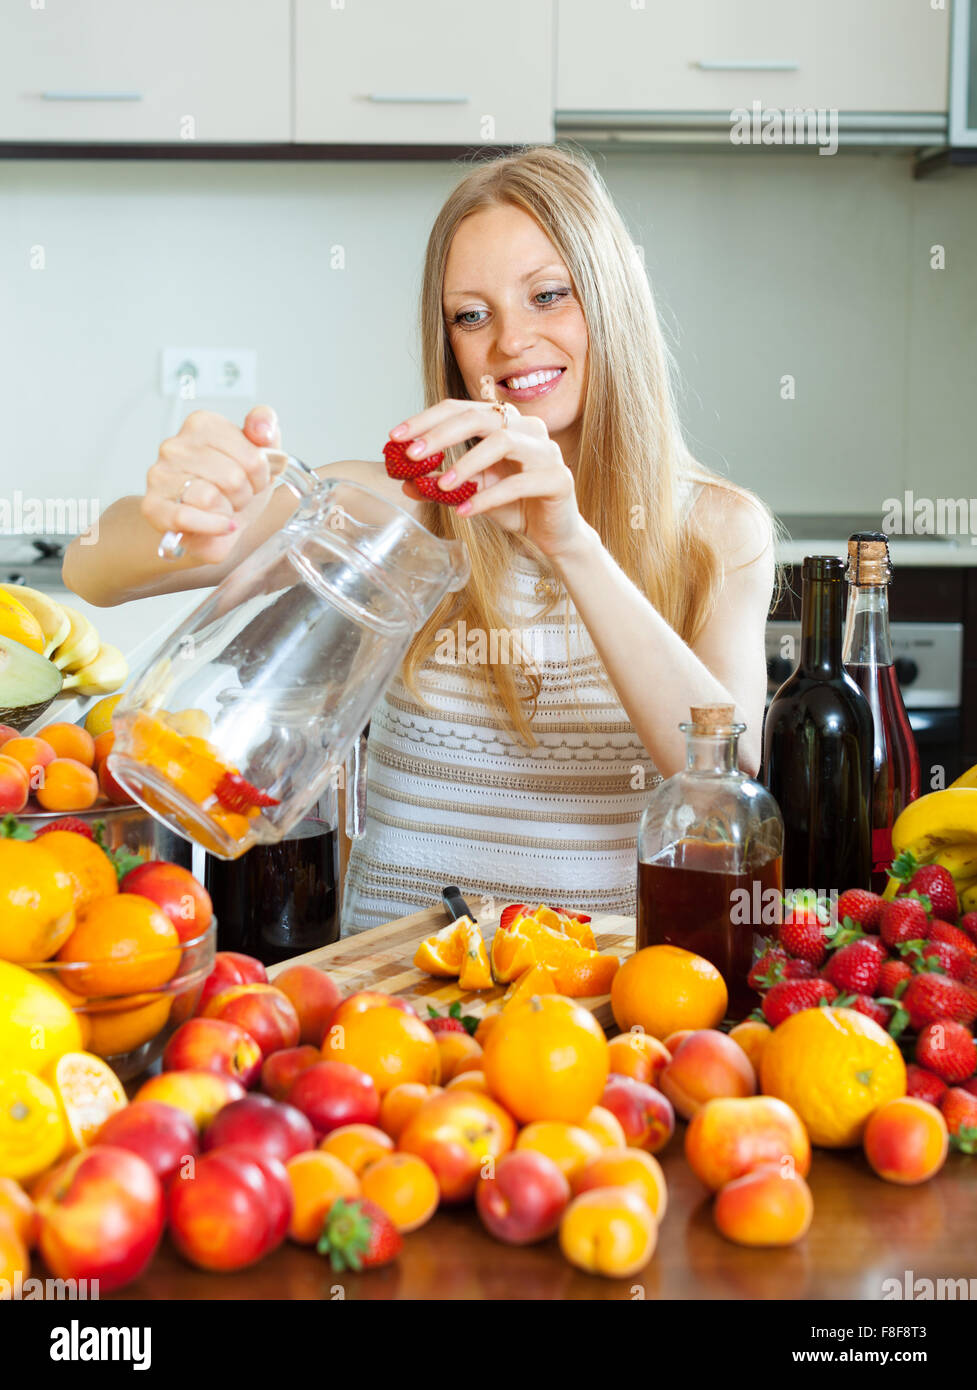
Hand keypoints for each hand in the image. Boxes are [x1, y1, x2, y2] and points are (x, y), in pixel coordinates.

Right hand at [142, 406, 280, 563]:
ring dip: (226, 511)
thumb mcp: (259, 453)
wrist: (210, 523)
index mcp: (202, 424)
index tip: (252, 476)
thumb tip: (262, 430)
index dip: (260, 475)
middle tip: (235, 495)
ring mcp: (160, 475)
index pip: (253, 456)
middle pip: (233, 477)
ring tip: (222, 507)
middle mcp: (176, 445)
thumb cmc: (231, 486)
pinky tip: (219, 525)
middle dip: (243, 494)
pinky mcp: (153, 506)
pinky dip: (210, 526)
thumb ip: (266, 427)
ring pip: (210, 497)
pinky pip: (185, 517)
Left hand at [391, 398, 586, 560]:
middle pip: (479, 417)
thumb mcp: (471, 493)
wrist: (553, 533)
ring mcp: (546, 451)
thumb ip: (443, 484)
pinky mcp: (558, 478)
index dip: (426, 419)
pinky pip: (518, 484)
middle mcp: (528, 428)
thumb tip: (404, 481)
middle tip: (411, 455)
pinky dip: (487, 498)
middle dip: (440, 434)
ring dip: (466, 463)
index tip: (395, 436)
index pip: (461, 409)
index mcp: (505, 423)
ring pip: (502, 442)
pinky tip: (465, 511)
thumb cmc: (514, 505)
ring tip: (442, 486)